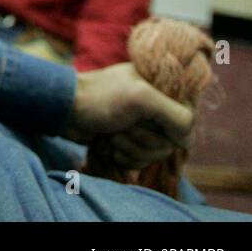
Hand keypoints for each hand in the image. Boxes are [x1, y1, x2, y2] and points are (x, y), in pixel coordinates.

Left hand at [62, 62, 193, 169]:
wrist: (63, 110)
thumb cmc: (100, 98)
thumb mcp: (142, 99)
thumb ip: (176, 116)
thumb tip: (188, 141)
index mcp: (163, 89)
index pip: (187, 120)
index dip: (169, 128)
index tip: (149, 119)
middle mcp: (156, 106)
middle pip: (170, 142)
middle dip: (143, 140)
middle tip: (122, 125)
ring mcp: (141, 125)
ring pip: (155, 154)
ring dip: (130, 149)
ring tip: (111, 133)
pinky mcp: (128, 141)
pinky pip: (140, 161)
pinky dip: (123, 157)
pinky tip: (108, 144)